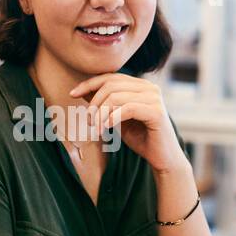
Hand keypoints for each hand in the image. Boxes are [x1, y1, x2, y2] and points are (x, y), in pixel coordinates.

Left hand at [68, 73, 184, 172]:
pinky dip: (112, 118)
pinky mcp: (156, 111)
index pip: (110, 77)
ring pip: (116, 96)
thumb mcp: (117, 118)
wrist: (162, 159)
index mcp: (141, 85)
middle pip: (111, 85)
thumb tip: (84, 90)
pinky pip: (127, 108)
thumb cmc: (141, 139)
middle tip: (89, 121)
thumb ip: (105, 104)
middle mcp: (149, 87)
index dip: (89, 84)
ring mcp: (154, 98)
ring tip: (96, 128)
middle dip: (94, 102)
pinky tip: (105, 129)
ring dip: (100, 113)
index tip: (72, 94)